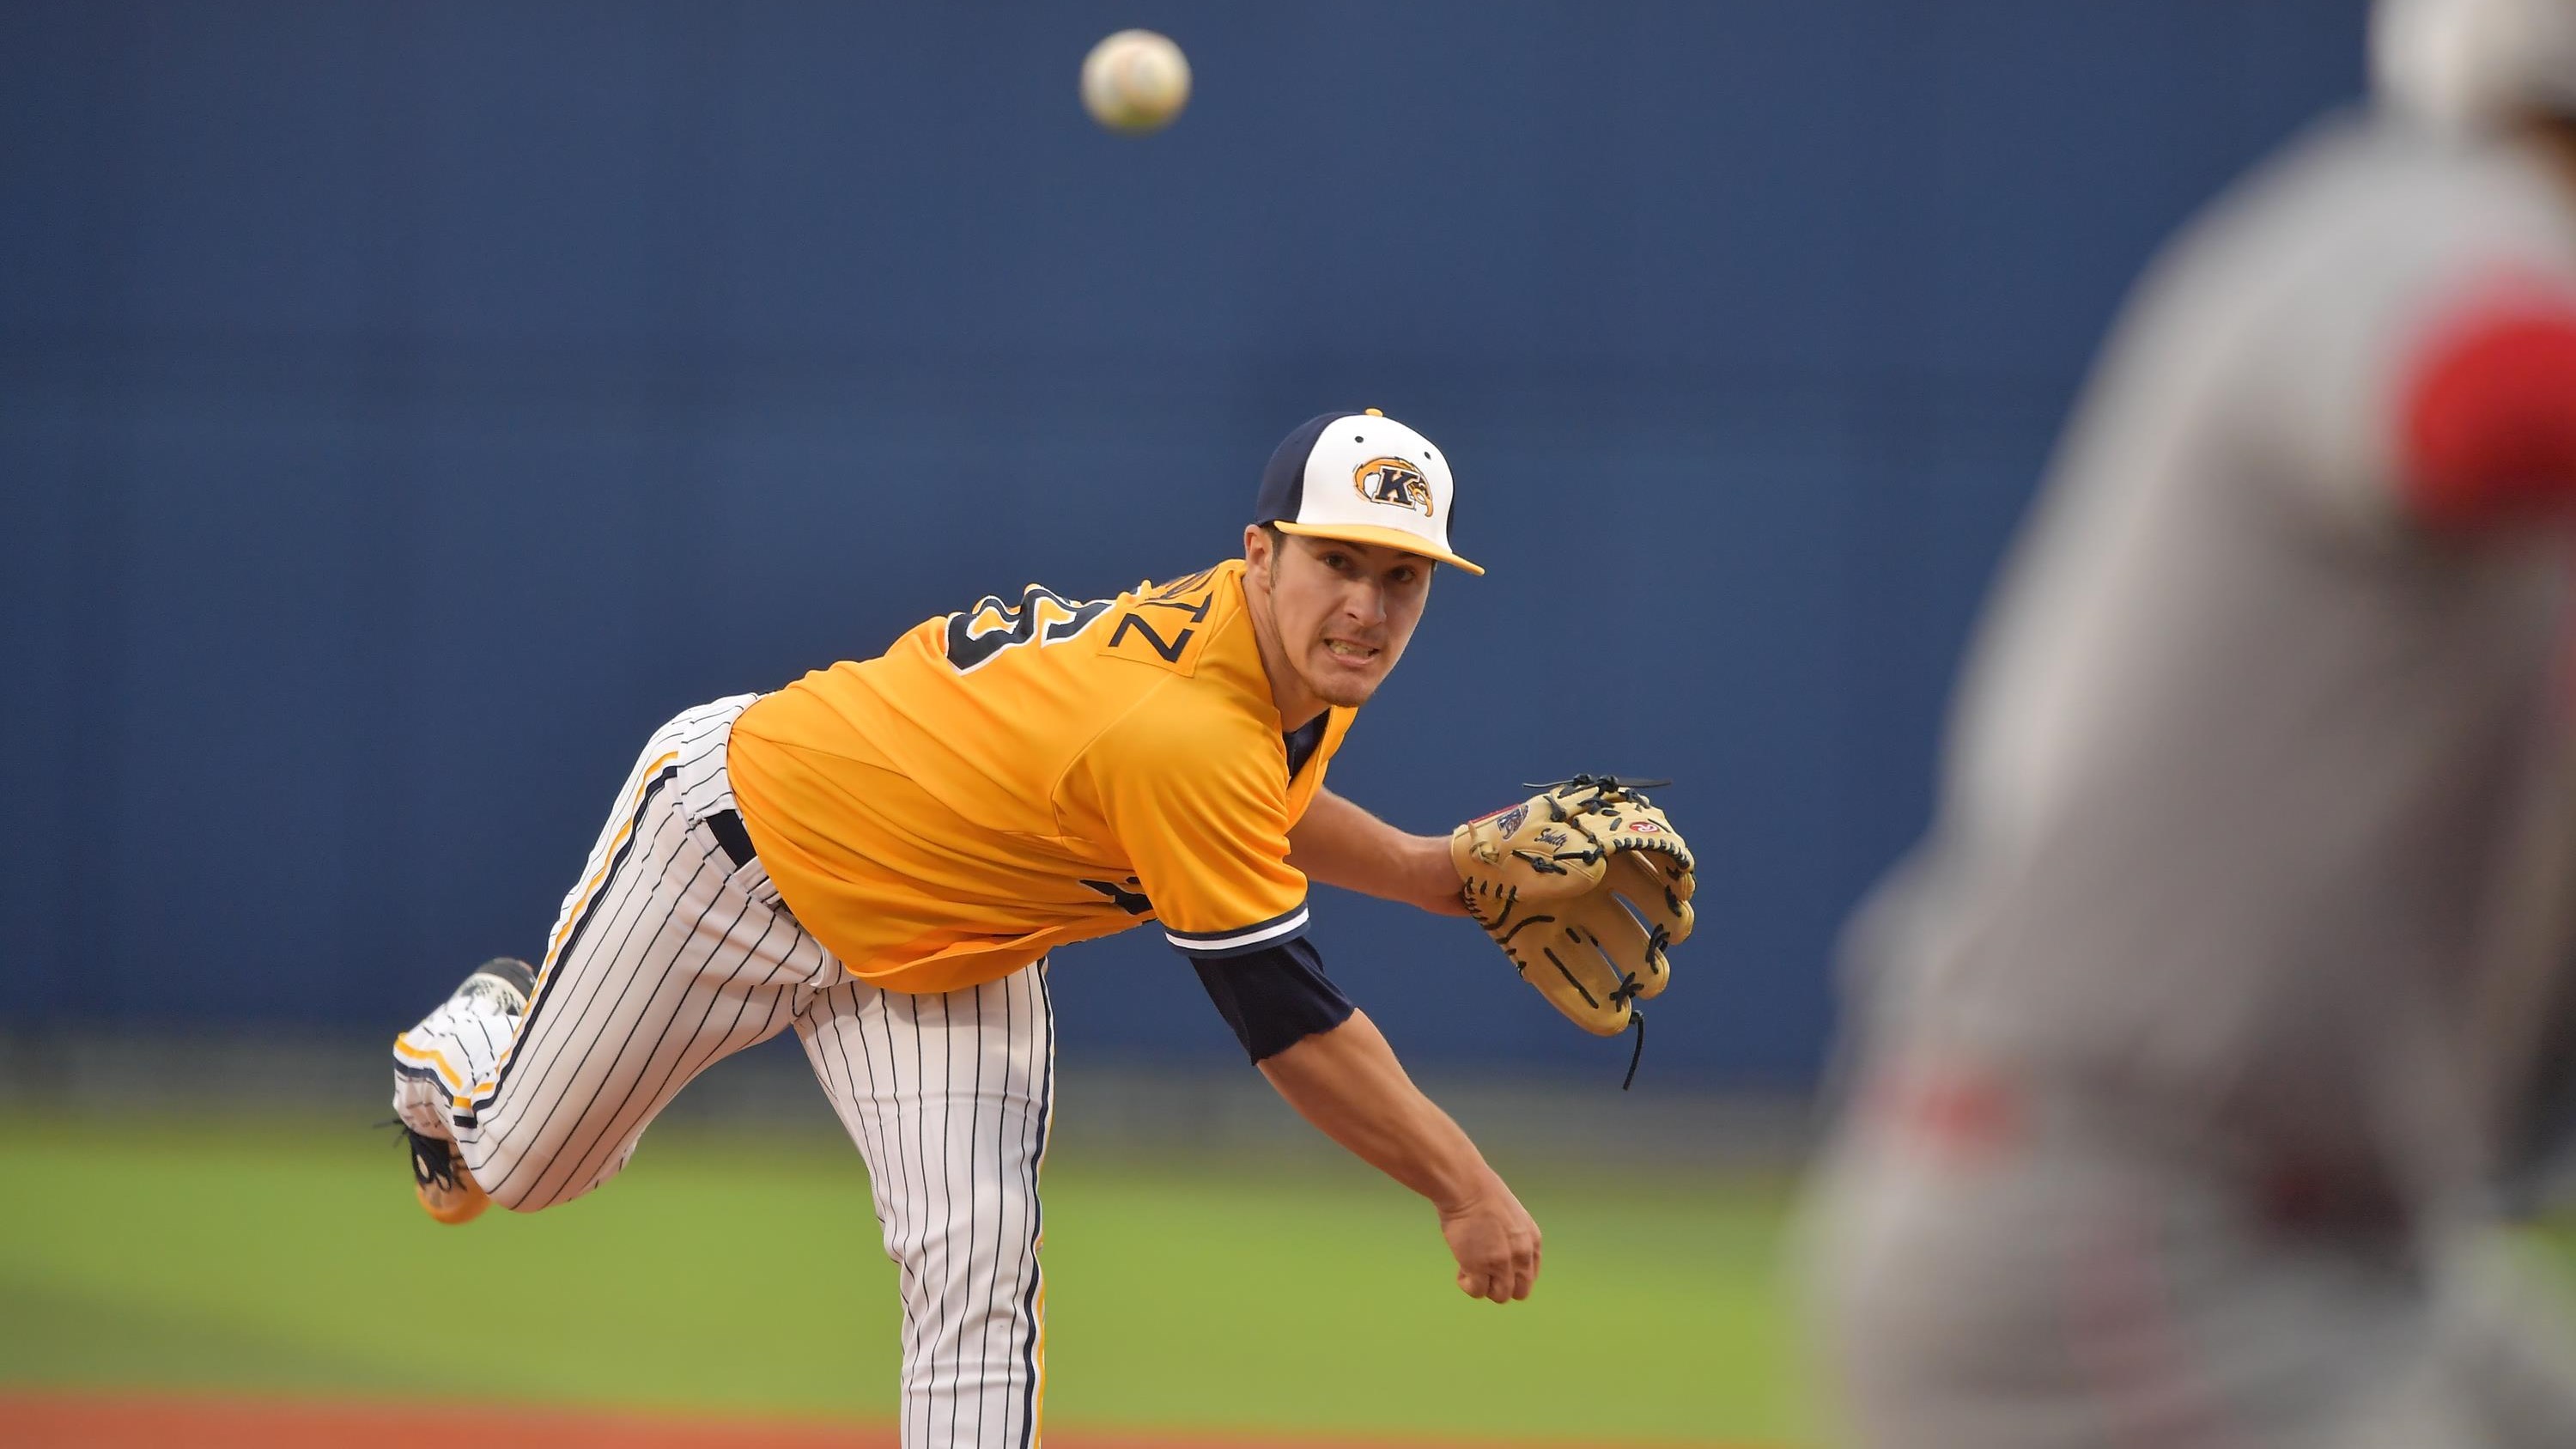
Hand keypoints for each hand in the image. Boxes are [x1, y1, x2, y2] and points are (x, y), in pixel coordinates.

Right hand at [1437, 1171, 1541, 1302]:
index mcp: (1532, 1242)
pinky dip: (1467, 1284)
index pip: (1530, 1276)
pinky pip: (1477, 1291)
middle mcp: (1522, 1256)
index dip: (1512, 1276)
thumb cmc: (1483, 1194)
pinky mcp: (1480, 1268)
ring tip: (1470, 1269)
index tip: (1497, 1268)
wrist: (1466, 1187)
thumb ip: (1515, 1239)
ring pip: (1499, 1296)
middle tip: (1484, 1273)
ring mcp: (1502, 1264)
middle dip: (1501, 1286)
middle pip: (1519, 1292)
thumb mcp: (1513, 1217)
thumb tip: (1504, 1255)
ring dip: (1484, 1286)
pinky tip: (1461, 1269)